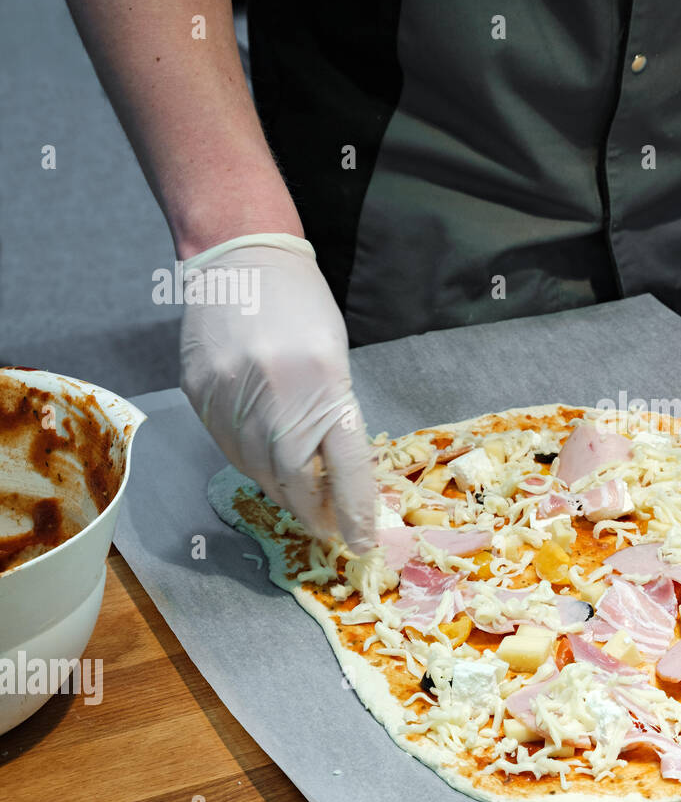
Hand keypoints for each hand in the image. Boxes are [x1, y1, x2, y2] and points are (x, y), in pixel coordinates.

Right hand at [180, 234, 376, 550]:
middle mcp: (276, 393)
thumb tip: (334, 480)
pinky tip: (265, 466)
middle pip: (295, 479)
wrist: (241, 260)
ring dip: (282, 492)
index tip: (359, 541)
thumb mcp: (337, 359)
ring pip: (257, 471)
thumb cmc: (303, 308)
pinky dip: (250, 465)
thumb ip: (334, 416)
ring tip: (301, 501)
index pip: (344, 466)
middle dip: (314, 512)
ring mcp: (231, 396)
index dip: (353, 511)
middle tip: (329, 529)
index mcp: (325, 382)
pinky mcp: (200, 394)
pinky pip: (227, 448)